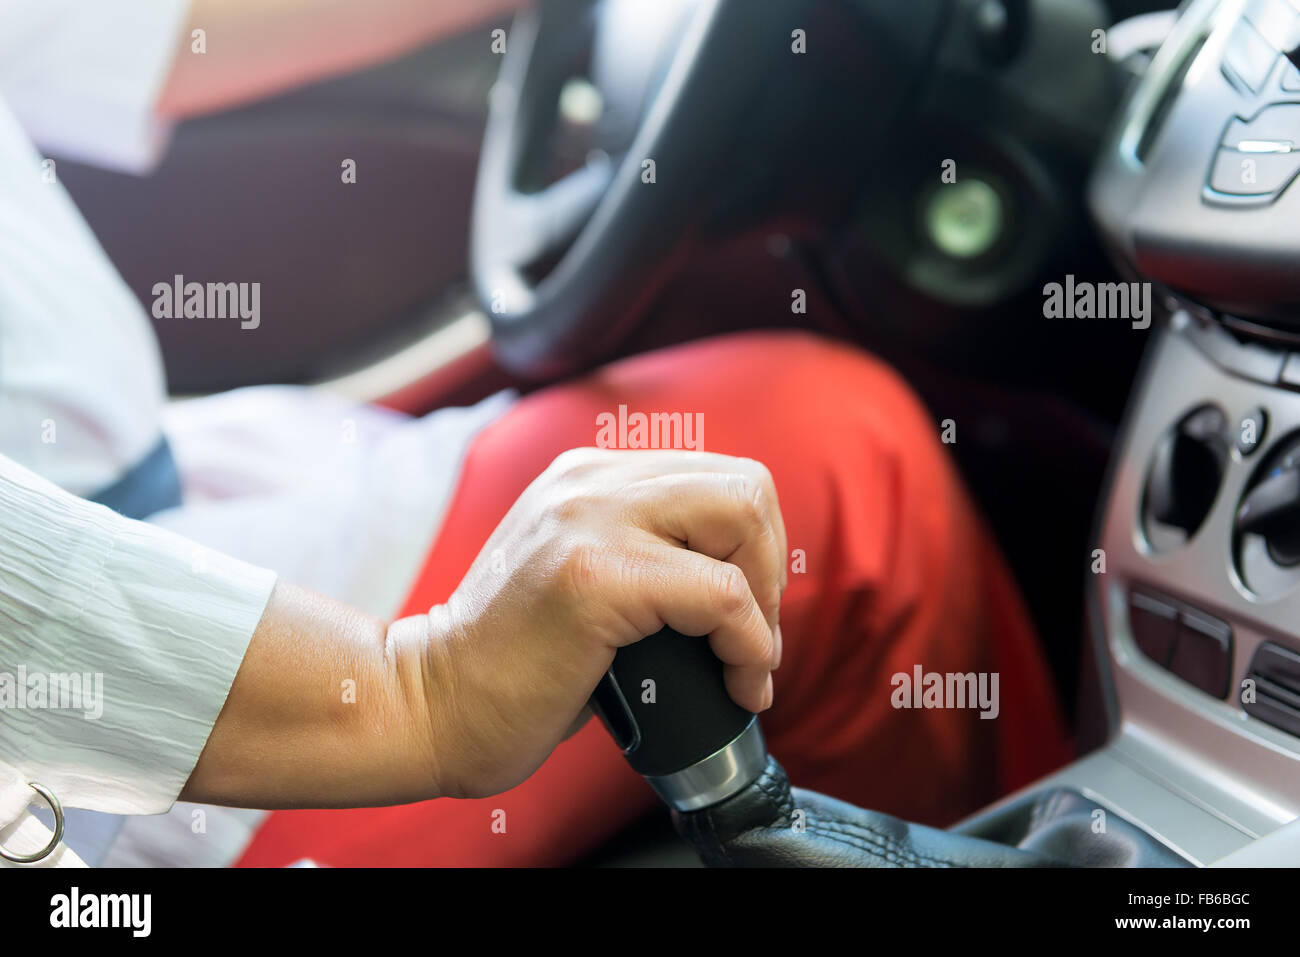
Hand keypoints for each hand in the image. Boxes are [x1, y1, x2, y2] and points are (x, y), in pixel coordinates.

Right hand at [413, 447, 786, 799]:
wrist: (433, 705)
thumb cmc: (517, 664)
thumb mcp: (584, 578)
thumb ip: (646, 552)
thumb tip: (746, 583)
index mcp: (590, 477)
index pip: (723, 476)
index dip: (756, 548)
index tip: (746, 614)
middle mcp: (590, 480)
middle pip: (746, 484)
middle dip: (771, 568)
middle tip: (751, 636)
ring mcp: (588, 520)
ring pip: (742, 517)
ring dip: (766, 600)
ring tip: (745, 659)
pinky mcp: (593, 576)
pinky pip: (720, 593)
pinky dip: (749, 646)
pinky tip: (737, 685)